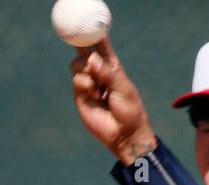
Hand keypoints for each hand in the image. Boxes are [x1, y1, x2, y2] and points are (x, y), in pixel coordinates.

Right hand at [69, 36, 156, 163]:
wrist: (124, 135)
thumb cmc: (130, 112)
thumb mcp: (123, 89)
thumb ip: (108, 74)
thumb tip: (92, 60)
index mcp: (112, 68)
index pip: (102, 48)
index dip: (96, 36)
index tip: (92, 25)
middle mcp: (98, 73)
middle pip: (84, 52)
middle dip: (82, 44)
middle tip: (81, 38)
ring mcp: (88, 84)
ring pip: (77, 64)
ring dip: (87, 71)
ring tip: (99, 86)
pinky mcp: (80, 95)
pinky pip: (77, 80)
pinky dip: (85, 84)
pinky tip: (94, 95)